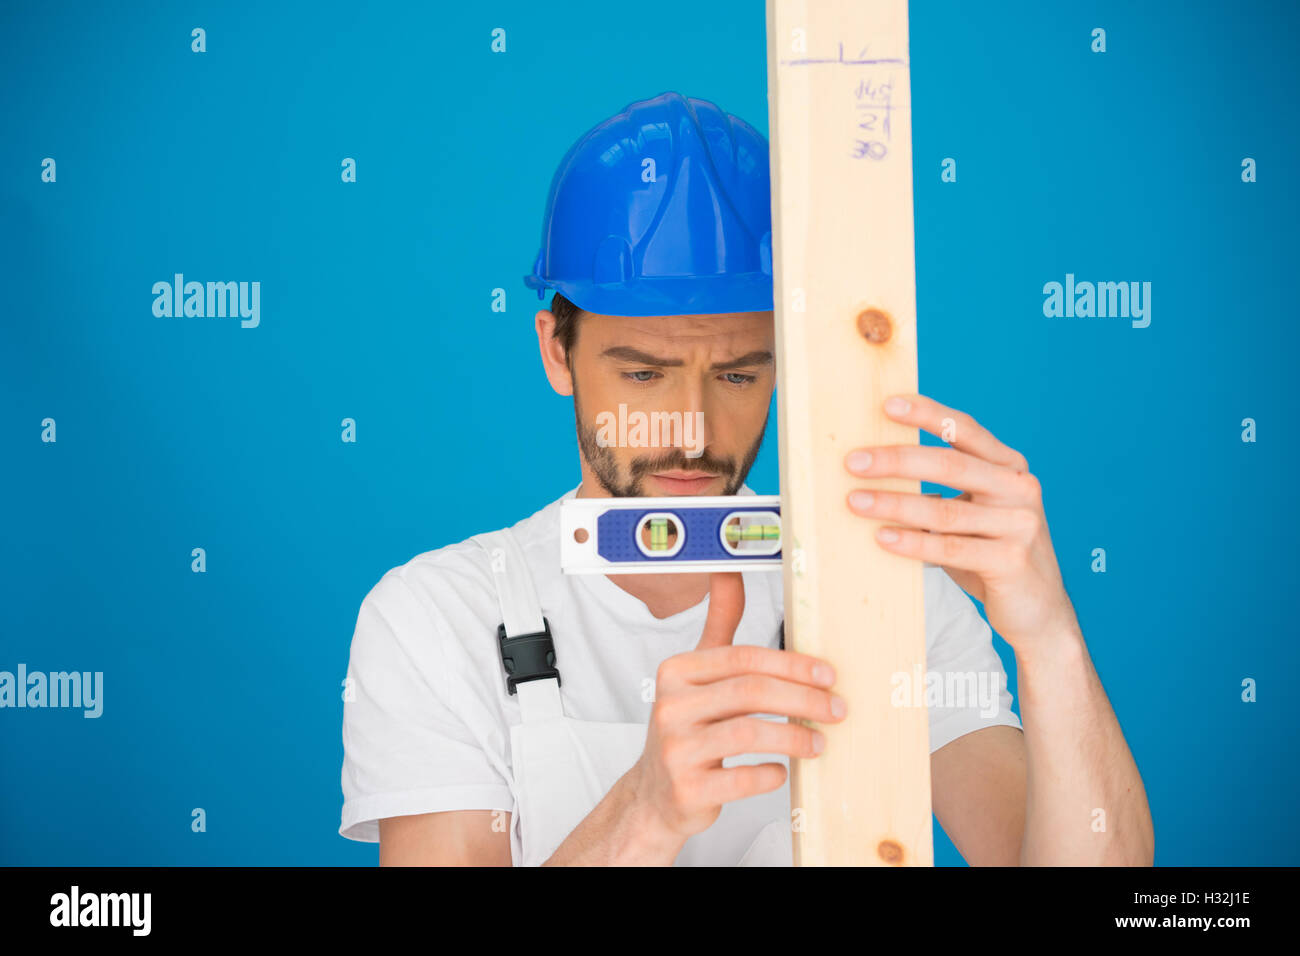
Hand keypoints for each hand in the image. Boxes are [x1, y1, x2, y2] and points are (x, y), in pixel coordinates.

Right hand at [627, 572, 845, 841]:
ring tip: (819, 743)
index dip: (792, 665)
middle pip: (749, 691)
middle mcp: (669, 706)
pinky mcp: (686, 789)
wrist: (656, 795)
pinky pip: (741, 779)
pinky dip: (769, 775)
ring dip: (794, 737)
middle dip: (803, 699)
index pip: (743, 658)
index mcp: (676, 672)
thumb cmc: (689, 727)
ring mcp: (675, 749)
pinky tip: (782, 771)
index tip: (829, 674)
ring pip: (748, 733)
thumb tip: (729, 569)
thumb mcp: (698, 674)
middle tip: (837, 709)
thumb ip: (719, 624)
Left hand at [844, 393, 1078, 654]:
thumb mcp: (972, 516)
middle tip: (854, 461)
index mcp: (1009, 467)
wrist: (1039, 611)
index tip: (888, 404)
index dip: (926, 414)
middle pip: (951, 465)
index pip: (965, 430)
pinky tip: (882, 538)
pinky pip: (952, 548)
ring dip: (894, 504)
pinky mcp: (1012, 561)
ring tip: (855, 501)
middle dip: (897, 460)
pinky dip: (913, 543)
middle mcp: (1020, 488)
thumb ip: (941, 493)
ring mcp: (1021, 524)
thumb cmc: (992, 556)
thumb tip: (873, 475)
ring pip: (945, 510)